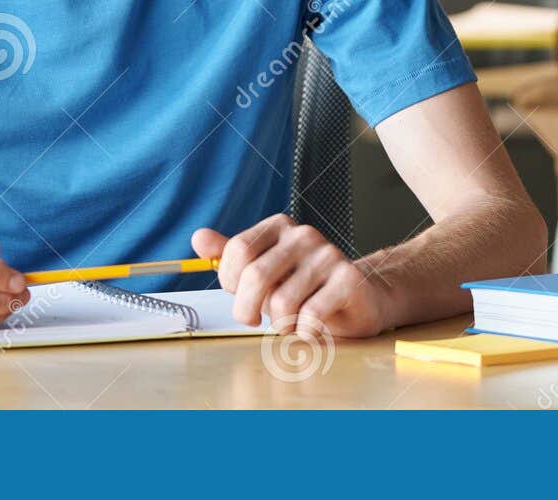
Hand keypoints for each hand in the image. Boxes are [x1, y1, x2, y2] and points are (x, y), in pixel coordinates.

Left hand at [192, 214, 388, 337]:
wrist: (359, 299)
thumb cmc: (305, 288)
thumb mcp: (264, 270)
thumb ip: (231, 256)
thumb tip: (198, 238)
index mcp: (279, 226)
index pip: (238, 251)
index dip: (231, 282)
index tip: (241, 296)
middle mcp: (304, 234)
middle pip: (255, 276)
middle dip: (247, 309)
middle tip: (254, 320)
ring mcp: (329, 255)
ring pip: (282, 302)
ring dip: (280, 324)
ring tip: (291, 321)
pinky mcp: (349, 280)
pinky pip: (310, 316)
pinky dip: (304, 331)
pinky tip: (311, 327)